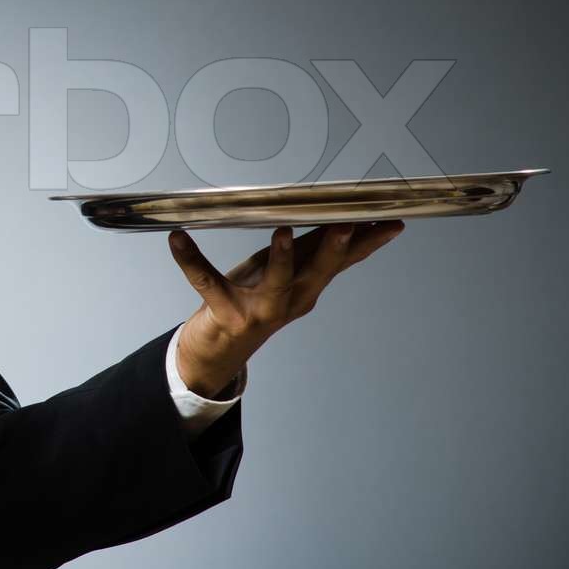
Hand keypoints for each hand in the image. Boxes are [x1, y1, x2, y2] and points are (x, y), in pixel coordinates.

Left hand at [169, 220, 404, 397]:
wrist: (221, 348)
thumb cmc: (256, 300)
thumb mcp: (290, 274)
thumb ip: (313, 250)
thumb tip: (345, 219)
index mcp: (309, 287)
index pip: (344, 261)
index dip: (368, 243)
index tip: (391, 222)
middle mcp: (291, 300)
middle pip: (318, 273)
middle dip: (334, 249)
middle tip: (347, 225)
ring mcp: (260, 309)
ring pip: (276, 283)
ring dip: (281, 258)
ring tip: (283, 233)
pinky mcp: (226, 313)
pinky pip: (205, 281)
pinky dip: (190, 259)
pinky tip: (177, 239)